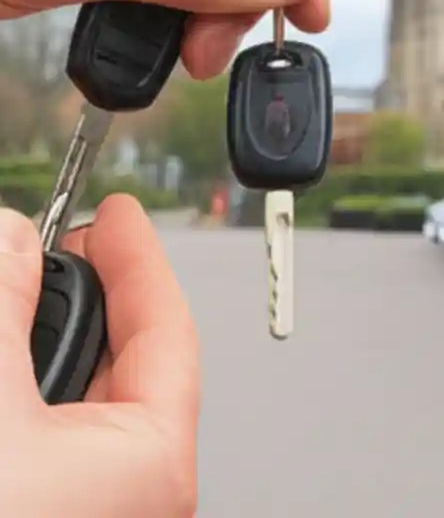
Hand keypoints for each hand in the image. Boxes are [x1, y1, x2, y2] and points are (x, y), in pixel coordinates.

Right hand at [0, 195, 198, 516]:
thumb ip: (2, 309)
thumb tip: (9, 241)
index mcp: (150, 459)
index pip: (167, 331)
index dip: (140, 261)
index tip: (119, 214)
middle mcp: (128, 489)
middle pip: (122, 363)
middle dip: (84, 298)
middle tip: (56, 244)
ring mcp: (79, 502)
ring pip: (69, 400)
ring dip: (35, 346)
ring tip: (11, 290)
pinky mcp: (36, 505)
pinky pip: (35, 434)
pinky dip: (14, 392)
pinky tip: (1, 368)